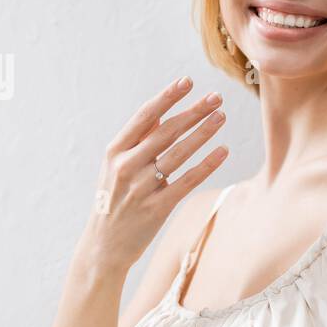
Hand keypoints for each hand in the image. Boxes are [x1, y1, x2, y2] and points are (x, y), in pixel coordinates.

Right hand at [82, 77, 228, 271]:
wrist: (103, 245)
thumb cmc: (114, 201)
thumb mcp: (116, 168)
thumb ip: (138, 141)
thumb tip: (160, 114)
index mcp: (115, 152)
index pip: (145, 117)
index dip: (167, 97)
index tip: (187, 81)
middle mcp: (127, 166)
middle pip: (166, 131)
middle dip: (193, 112)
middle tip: (216, 98)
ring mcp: (142, 188)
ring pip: (178, 153)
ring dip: (203, 133)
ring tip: (221, 117)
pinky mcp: (157, 208)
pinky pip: (187, 181)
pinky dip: (206, 165)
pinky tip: (223, 151)